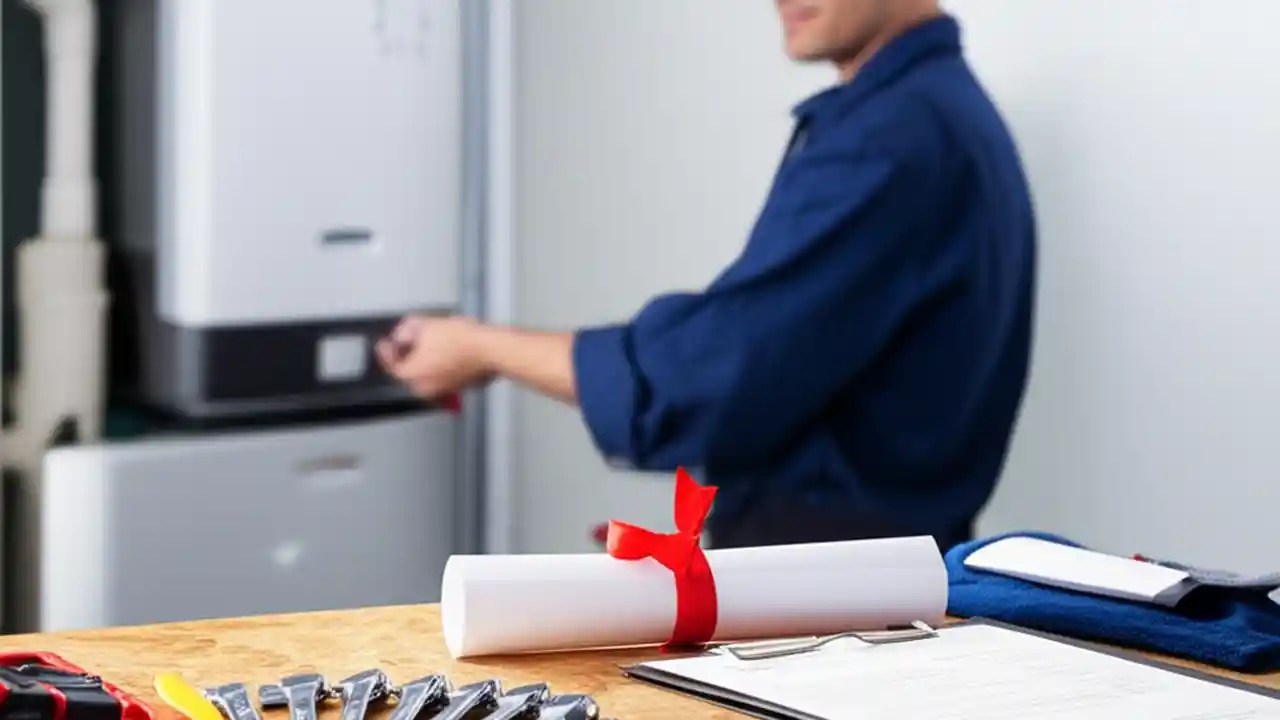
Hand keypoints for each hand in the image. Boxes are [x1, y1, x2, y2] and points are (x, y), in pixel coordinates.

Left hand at [376, 315, 493, 399]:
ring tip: (426, 344)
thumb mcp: (425, 325)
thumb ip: (405, 331)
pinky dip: (437, 366)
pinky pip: (440, 377)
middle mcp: (426, 388)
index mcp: (413, 375)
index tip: (385, 343)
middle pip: (408, 374)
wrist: (490, 349)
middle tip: (403, 343)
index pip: (391, 366)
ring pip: (424, 376)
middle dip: (405, 357)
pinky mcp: (458, 387)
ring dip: (422, 361)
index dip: (386, 352)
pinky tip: (442, 351)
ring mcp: (444, 390)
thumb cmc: (462, 340)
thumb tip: (402, 335)